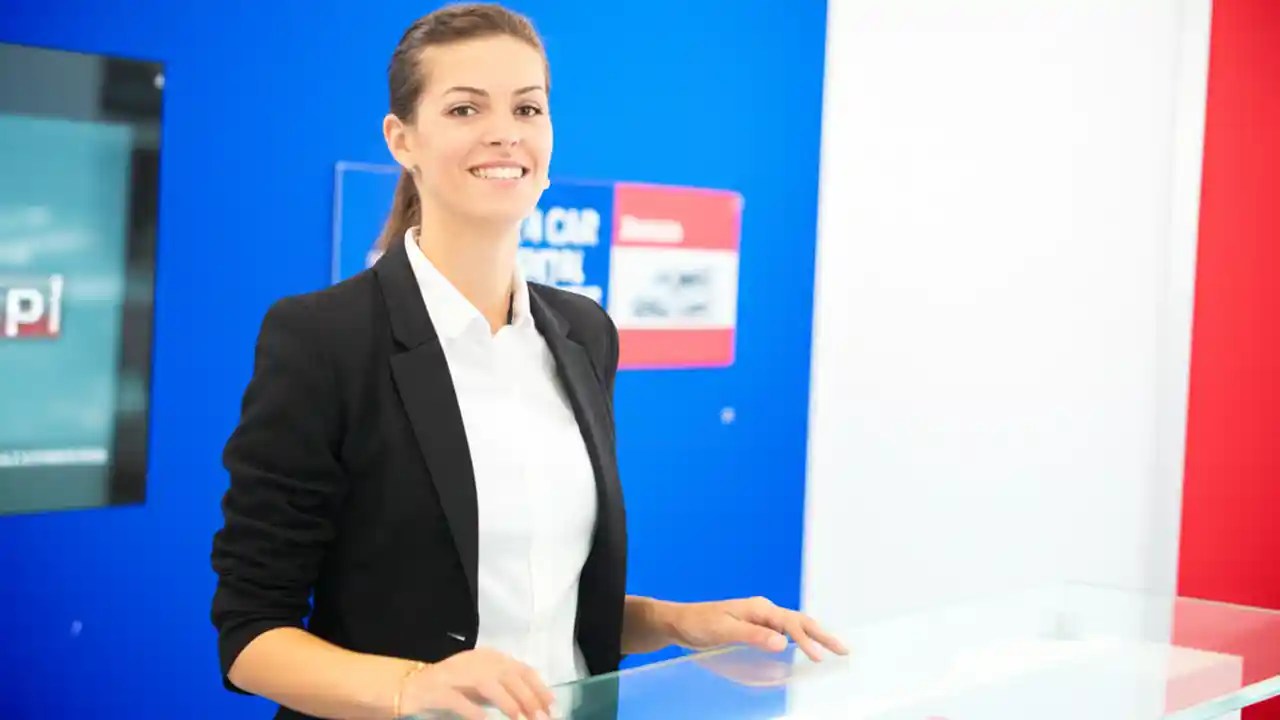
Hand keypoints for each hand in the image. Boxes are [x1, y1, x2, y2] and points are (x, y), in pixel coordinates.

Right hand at [399, 648, 555, 719]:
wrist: (409, 686)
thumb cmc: (451, 688)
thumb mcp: (481, 683)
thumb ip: (505, 687)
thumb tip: (535, 705)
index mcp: (488, 658)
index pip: (521, 669)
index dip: (538, 687)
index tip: (551, 707)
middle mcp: (474, 662)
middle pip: (508, 676)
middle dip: (528, 698)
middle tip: (540, 718)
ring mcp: (455, 675)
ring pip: (488, 685)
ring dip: (507, 702)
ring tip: (520, 719)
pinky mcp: (438, 691)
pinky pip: (460, 701)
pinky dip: (475, 712)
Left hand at [663, 596, 848, 662]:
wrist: (681, 622)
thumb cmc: (700, 624)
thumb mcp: (725, 631)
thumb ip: (753, 636)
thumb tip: (783, 642)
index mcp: (759, 608)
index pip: (790, 624)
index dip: (806, 641)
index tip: (819, 658)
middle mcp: (763, 610)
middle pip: (799, 621)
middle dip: (822, 635)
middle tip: (843, 650)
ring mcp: (760, 617)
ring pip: (794, 625)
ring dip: (814, 635)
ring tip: (832, 648)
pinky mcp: (756, 626)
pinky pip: (784, 630)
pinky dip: (799, 637)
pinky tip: (805, 647)